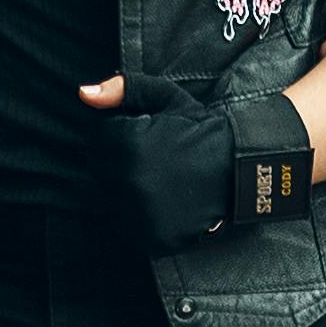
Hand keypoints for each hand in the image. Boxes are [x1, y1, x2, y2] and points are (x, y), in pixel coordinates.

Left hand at [76, 75, 315, 250]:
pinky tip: (161, 200)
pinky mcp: (151, 238)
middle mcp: (129, 181)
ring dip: (125, 188)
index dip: (121, 133)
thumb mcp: (166, 98)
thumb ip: (124, 89)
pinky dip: (138, 215)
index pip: (98, 138)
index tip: (147, 135)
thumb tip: (83, 94)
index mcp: (128, 145)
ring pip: (110, 198)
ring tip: (158, 178)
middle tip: (154, 158)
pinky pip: (126, 225)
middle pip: (101, 169)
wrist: (242, 170)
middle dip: (120, 160)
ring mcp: (139, 213)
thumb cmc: (201, 131)